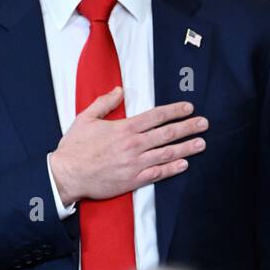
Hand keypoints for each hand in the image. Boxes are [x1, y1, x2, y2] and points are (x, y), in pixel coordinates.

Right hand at [48, 88, 207, 203]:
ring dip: (187, 147)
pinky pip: (158, 173)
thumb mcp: (85, 118)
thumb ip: (104, 103)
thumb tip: (119, 90)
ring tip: (202, 143)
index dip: (175, 111)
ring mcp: (134, 163)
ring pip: (167, 153)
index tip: (189, 107)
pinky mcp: (133, 179)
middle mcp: (133, 144)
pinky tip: (185, 164)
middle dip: (188, 127)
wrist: (66, 175)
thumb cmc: (74, 148)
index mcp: (123, 128)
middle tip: (204, 123)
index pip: (155, 116)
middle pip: (167, 133)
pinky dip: (173, 168)